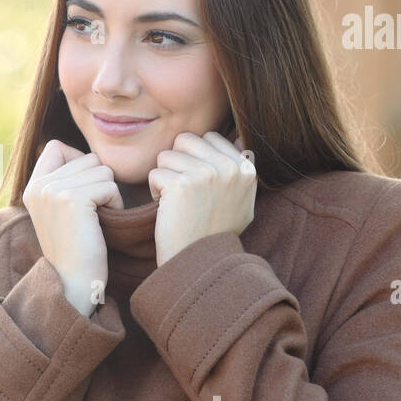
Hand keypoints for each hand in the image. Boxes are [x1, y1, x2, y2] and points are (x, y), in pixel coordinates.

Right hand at [22, 139, 123, 316]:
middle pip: (87, 158)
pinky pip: (110, 185)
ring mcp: (53, 190)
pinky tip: (104, 224)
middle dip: (99, 182)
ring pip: (102, 169)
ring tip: (97, 219)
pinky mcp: (72, 199)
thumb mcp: (60, 209)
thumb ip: (64, 180)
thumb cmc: (77, 248)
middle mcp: (39, 185)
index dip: (78, 161)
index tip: (84, 192)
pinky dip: (115, 203)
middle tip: (92, 213)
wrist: (74, 283)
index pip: (57, 146)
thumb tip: (86, 155)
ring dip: (109, 193)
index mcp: (32, 186)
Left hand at [148, 131, 255, 266]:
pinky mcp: (181, 185)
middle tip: (184, 192)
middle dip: (177, 163)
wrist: (198, 262)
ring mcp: (206, 174)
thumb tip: (241, 144)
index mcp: (245, 168)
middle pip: (185, 140)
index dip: (195, 158)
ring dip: (165, 178)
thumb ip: (240, 172)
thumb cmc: (214, 232)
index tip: (199, 186)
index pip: (209, 137)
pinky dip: (155, 192)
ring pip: (166, 155)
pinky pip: (154, 173)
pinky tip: (168, 210)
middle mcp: (229, 168)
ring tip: (177, 202)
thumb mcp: (241, 201)